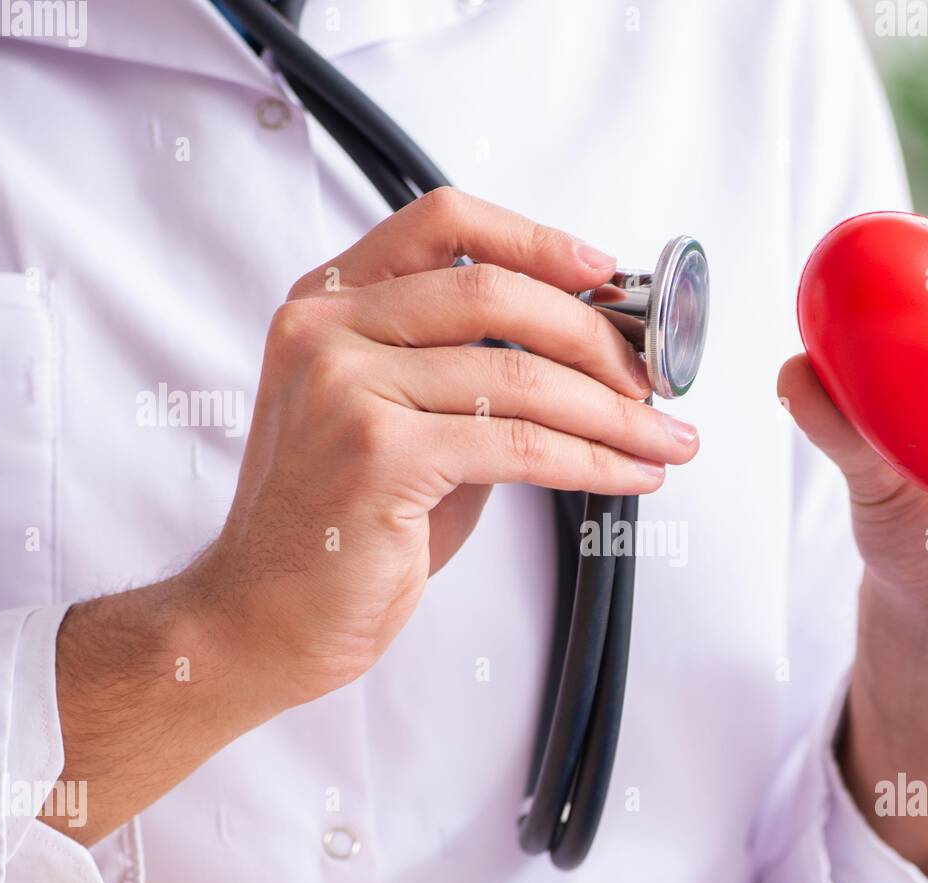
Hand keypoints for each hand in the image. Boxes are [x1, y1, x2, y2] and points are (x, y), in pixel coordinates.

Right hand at [48, 190, 699, 844]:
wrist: (262, 617)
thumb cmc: (339, 525)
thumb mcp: (396, 420)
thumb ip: (464, 370)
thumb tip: (581, 354)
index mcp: (328, 304)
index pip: (443, 222)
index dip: (537, 240)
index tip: (605, 274)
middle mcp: (327, 330)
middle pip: (495, 291)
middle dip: (595, 337)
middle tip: (651, 380)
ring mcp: (345, 387)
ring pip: (520, 376)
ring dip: (614, 412)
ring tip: (665, 438)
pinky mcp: (378, 454)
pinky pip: (519, 445)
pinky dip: (593, 461)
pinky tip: (630, 474)